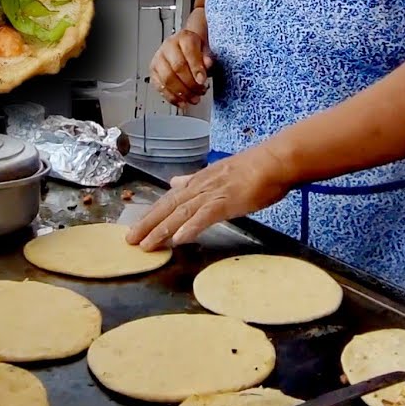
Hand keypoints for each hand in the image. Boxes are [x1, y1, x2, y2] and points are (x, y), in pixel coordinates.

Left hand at [126, 146, 292, 249]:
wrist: (275, 160)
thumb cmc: (254, 168)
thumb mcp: (219, 172)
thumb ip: (196, 180)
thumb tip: (175, 182)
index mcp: (199, 181)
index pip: (169, 199)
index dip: (152, 214)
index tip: (137, 227)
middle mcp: (201, 186)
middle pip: (168, 206)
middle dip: (147, 224)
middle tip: (129, 241)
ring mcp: (213, 193)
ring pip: (181, 212)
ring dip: (162, 229)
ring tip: (147, 245)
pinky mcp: (227, 200)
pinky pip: (206, 215)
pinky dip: (191, 227)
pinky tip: (179, 239)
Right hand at [150, 29, 212, 106]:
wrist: (186, 45)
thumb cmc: (196, 49)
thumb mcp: (206, 49)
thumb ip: (208, 58)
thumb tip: (207, 65)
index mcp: (184, 37)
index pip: (189, 52)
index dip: (196, 68)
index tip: (202, 81)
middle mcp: (168, 47)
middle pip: (177, 67)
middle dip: (190, 84)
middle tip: (200, 91)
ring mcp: (159, 59)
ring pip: (167, 79)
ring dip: (182, 93)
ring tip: (193, 98)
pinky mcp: (153, 71)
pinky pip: (160, 87)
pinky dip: (172, 97)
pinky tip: (182, 102)